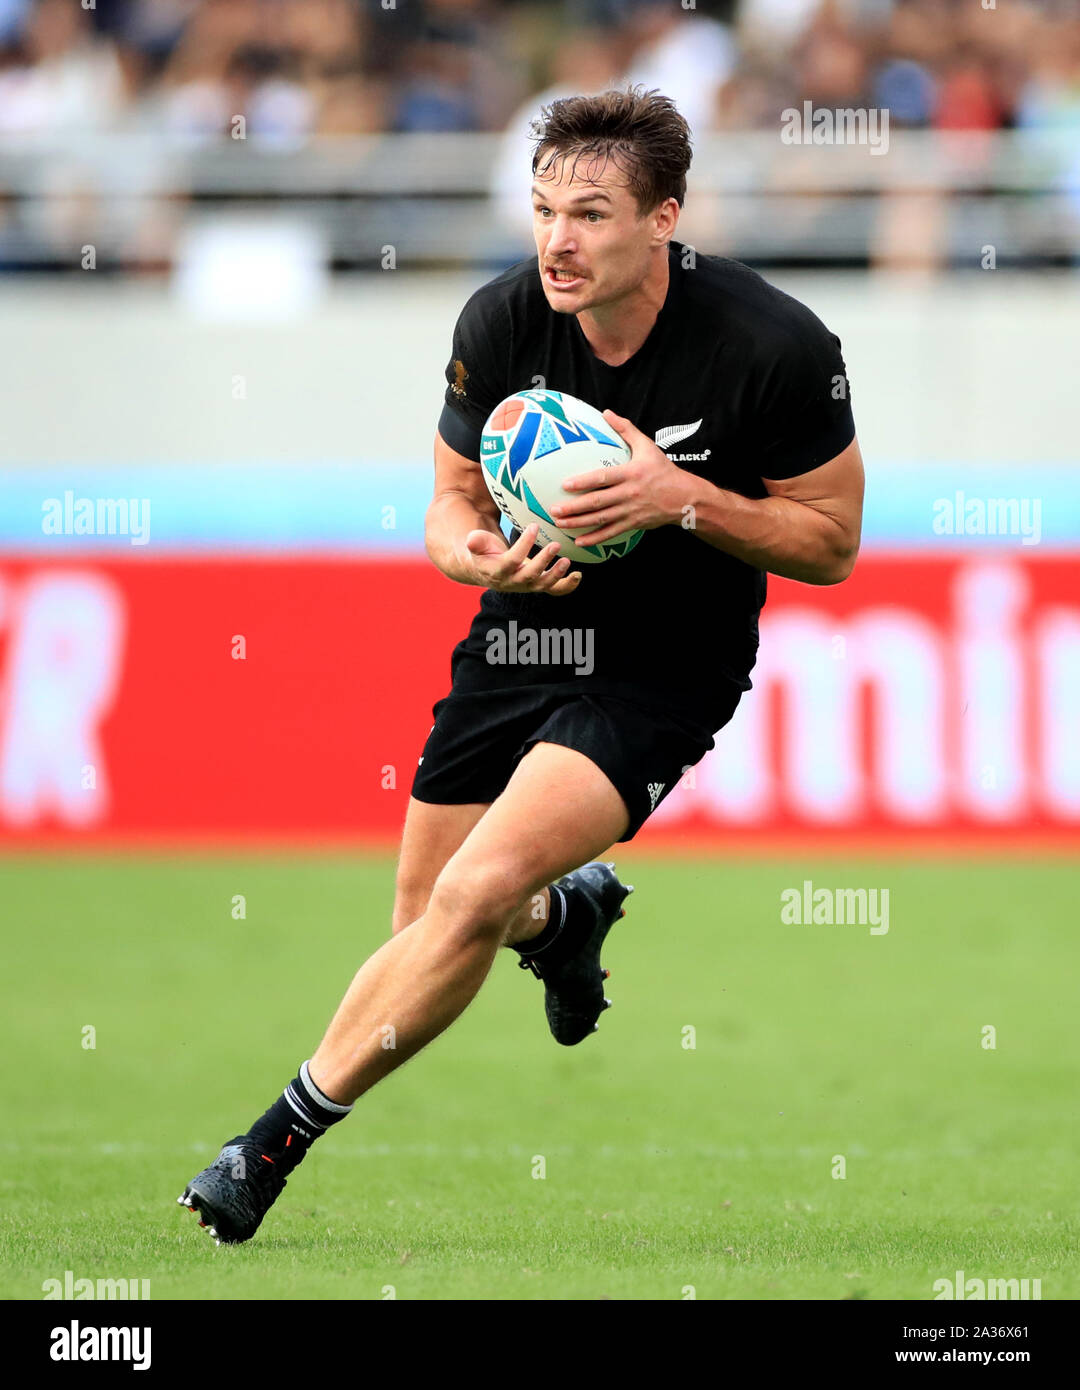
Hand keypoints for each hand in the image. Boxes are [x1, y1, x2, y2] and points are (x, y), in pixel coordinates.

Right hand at [463, 522, 581, 594]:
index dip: (523, 545)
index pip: (512, 561)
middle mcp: (513, 582)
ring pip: (543, 585)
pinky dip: (567, 585)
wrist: (486, 570)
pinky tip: (578, 576)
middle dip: (543, 562)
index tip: (533, 526)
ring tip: (567, 561)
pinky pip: (554, 590)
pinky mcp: (537, 585)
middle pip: (530, 576)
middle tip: (555, 544)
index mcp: (498, 572)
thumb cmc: (484, 552)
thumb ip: (477, 542)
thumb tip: (471, 540)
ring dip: (557, 574)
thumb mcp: (477, 545)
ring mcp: (527, 585)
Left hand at [550, 409, 691, 545]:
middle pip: (597, 502)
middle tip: (554, 509)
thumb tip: (606, 413)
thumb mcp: (647, 446)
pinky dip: (595, 538)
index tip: (565, 485)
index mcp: (631, 474)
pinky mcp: (633, 524)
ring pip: (601, 519)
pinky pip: (611, 532)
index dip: (584, 482)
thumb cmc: (663, 470)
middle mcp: (629, 494)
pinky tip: (579, 541)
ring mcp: (630, 511)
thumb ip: (626, 429)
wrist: (684, 498)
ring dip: (579, 523)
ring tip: (560, 523)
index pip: (603, 478)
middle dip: (574, 507)